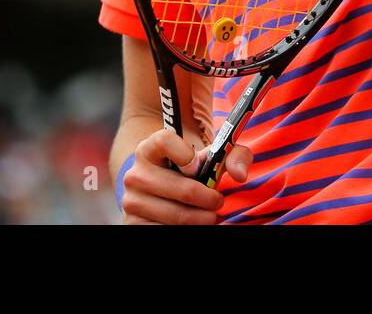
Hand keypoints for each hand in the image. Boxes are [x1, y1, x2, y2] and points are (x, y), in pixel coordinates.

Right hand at [121, 128, 252, 224]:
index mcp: (149, 149)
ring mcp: (132, 201)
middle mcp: (135, 174)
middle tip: (218, 201)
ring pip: (178, 215)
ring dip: (201, 219)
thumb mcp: (207, 157)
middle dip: (208, 199)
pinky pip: (167, 231)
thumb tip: (239, 174)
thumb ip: (232, 155)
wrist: (158, 192)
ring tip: (209, 215)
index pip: (165, 140)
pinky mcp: (133, 225)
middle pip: (182, 188)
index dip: (186, 153)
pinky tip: (192, 224)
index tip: (198, 167)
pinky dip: (187, 229)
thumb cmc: (189, 172)